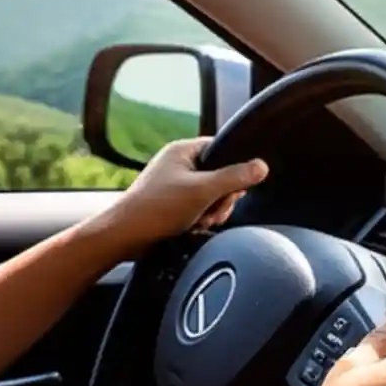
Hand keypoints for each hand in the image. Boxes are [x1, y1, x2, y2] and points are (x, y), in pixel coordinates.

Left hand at [87, 137, 267, 254]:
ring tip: (200, 222)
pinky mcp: (171, 203)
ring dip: (212, 211)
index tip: (233, 189)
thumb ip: (235, 178)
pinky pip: (198, 207)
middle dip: (221, 198)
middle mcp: (178, 163)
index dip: (234, 170)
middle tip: (212, 211)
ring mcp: (174, 184)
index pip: (222, 150)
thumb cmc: (157, 209)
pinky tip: (194, 227)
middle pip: (220, 176)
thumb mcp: (202, 191)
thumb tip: (262, 166)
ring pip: (211, 195)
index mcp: (183, 150)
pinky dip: (200, 218)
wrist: (124, 236)